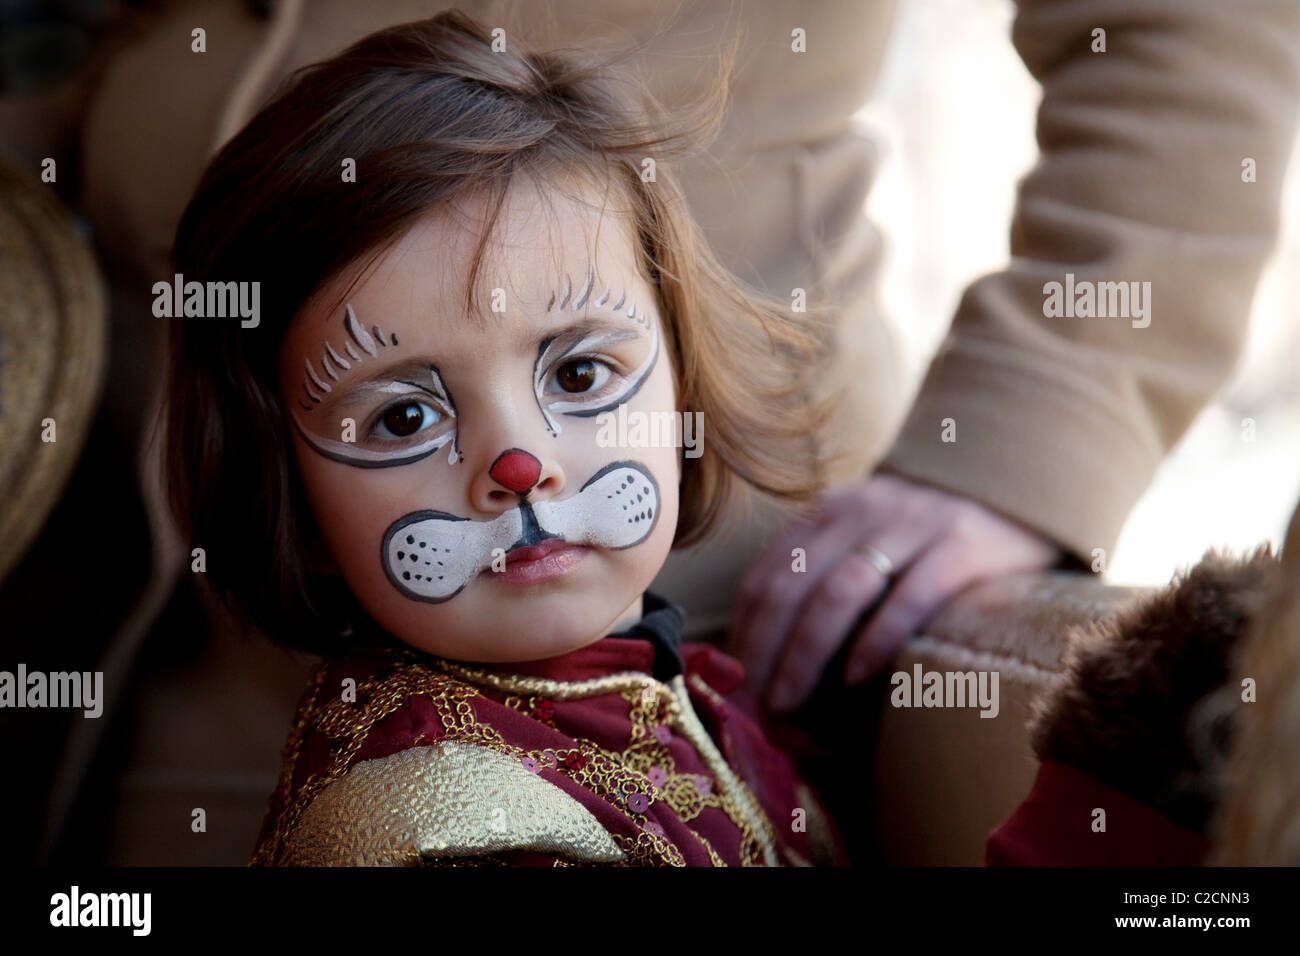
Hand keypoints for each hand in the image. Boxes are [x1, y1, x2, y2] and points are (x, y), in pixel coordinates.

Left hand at [727, 473, 1060, 712]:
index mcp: (830, 513)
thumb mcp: (867, 535)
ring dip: (805, 652)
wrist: (1020, 483)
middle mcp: (862, 512)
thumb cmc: (930, 533)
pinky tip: (855, 677)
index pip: (767, 573)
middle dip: (764, 650)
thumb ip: (824, 571)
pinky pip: (910, 595)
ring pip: (840, 591)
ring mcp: (913, 525)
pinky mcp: (962, 546)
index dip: (744, 632)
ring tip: (790, 700)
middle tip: (755, 705)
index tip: (735, 682)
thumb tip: (773, 652)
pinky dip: (876, 638)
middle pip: (793, 585)